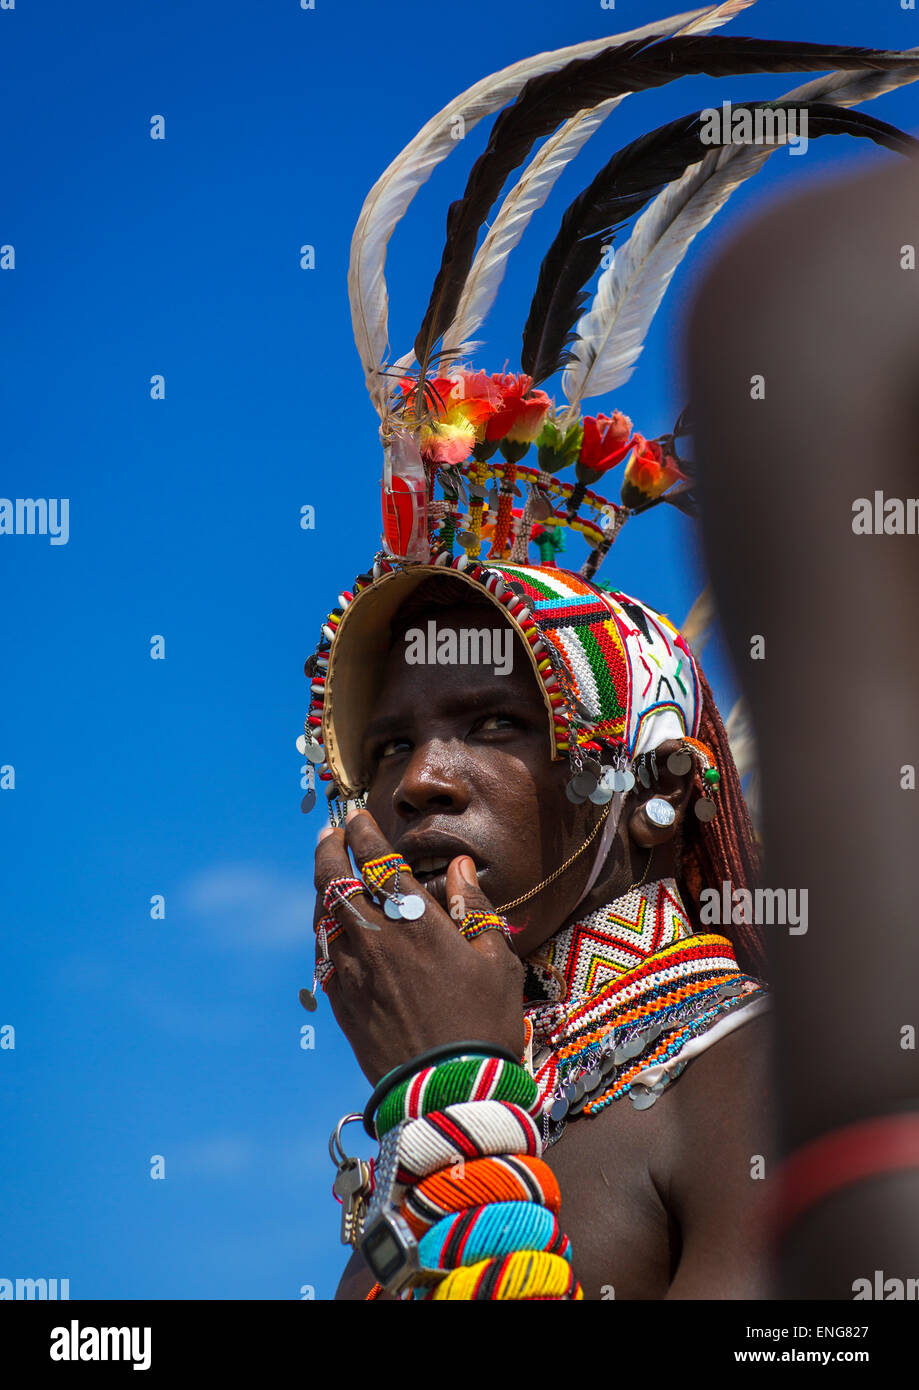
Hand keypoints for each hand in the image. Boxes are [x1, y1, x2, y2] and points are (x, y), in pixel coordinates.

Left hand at [313, 809, 525, 1084]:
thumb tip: (458, 866)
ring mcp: (351, 970)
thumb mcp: (497, 960)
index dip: (363, 832)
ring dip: (323, 885)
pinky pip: (322, 951)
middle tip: (330, 832)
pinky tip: (330, 924)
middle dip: (329, 849)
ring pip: (323, 913)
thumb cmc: (483, 1023)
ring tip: (327, 870)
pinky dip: (323, 926)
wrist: (447, 1092)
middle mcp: (374, 939)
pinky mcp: (340, 1001)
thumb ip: (474, 906)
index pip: (376, 860)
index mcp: (415, 922)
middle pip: (334, 878)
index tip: (358, 817)